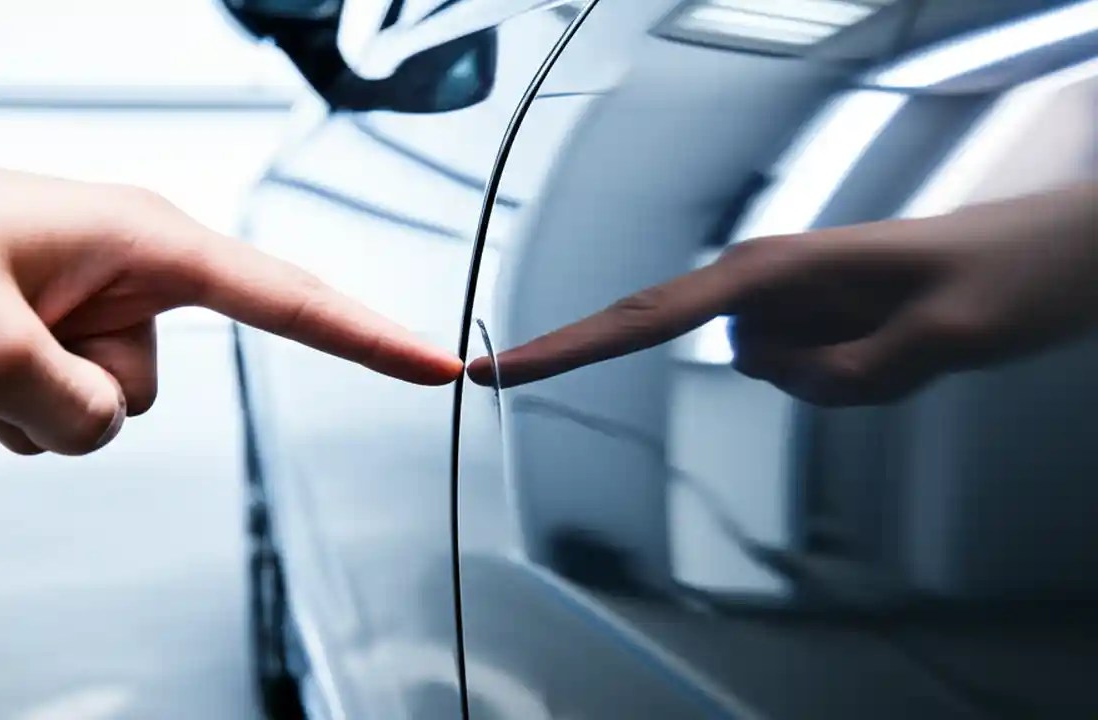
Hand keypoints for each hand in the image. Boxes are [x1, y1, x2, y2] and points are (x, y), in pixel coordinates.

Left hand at [0, 132, 461, 454]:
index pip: (287, 298)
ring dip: (31, 404)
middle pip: (155, 387)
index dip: (371, 338)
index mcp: (140, 239)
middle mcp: (121, 269)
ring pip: (103, 409)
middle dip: (78, 399)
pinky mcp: (41, 333)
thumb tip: (102, 427)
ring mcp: (79, 303)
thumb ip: (75, 411)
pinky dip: (8, 409)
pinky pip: (57, 414)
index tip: (436, 364)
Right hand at [469, 183, 1097, 404]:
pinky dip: (850, 377)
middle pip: (721, 349)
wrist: (1053, 254)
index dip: (568, 347)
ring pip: (772, 372)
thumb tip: (777, 373)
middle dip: (786, 362)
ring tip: (911, 333)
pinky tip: (902, 339)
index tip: (499, 372)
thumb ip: (847, 371)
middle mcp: (768, 282)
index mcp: (775, 266)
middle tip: (873, 343)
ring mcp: (790, 304)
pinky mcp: (813, 324)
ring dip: (838, 375)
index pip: (649, 316)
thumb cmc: (1006, 273)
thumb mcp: (944, 335)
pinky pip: (805, 377)